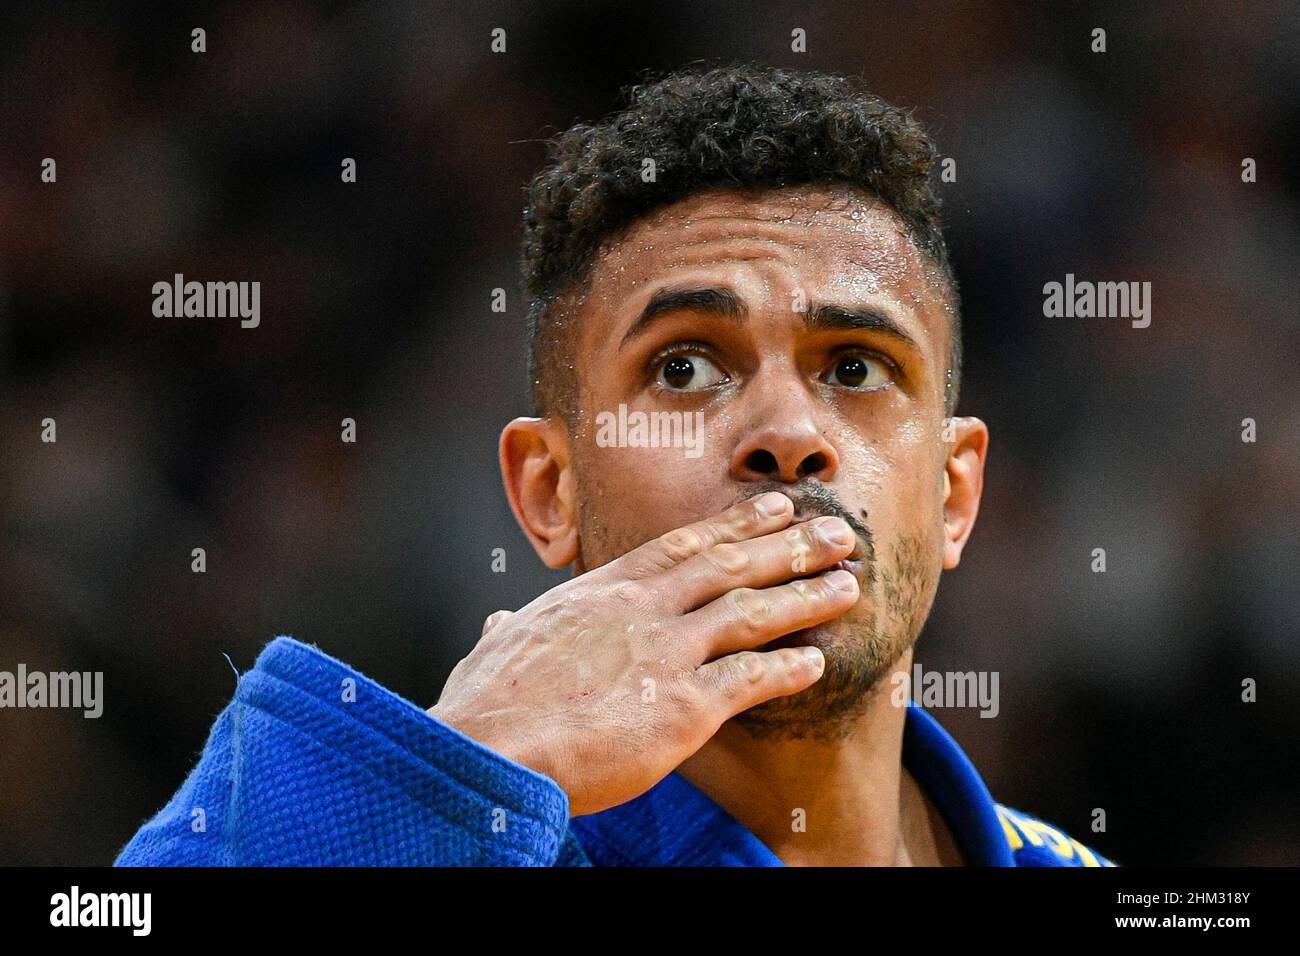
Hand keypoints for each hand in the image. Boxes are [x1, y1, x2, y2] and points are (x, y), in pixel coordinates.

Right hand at [428, 491, 859, 816]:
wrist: (489, 750)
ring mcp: (664, 655)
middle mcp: (641, 612)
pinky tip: (819, 665)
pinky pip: (750, 682)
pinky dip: (787, 671)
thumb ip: (507, 629)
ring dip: (806, 596)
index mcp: (600, 593)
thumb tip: (498, 619)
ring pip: (751, 613)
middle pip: (729, 567)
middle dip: (791, 546)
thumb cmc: (483, 708)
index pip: (680, 546)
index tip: (775, 507)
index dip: (736, 525)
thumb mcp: (492, 651)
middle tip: (838, 533)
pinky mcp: (681, 709)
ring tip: (850, 585)